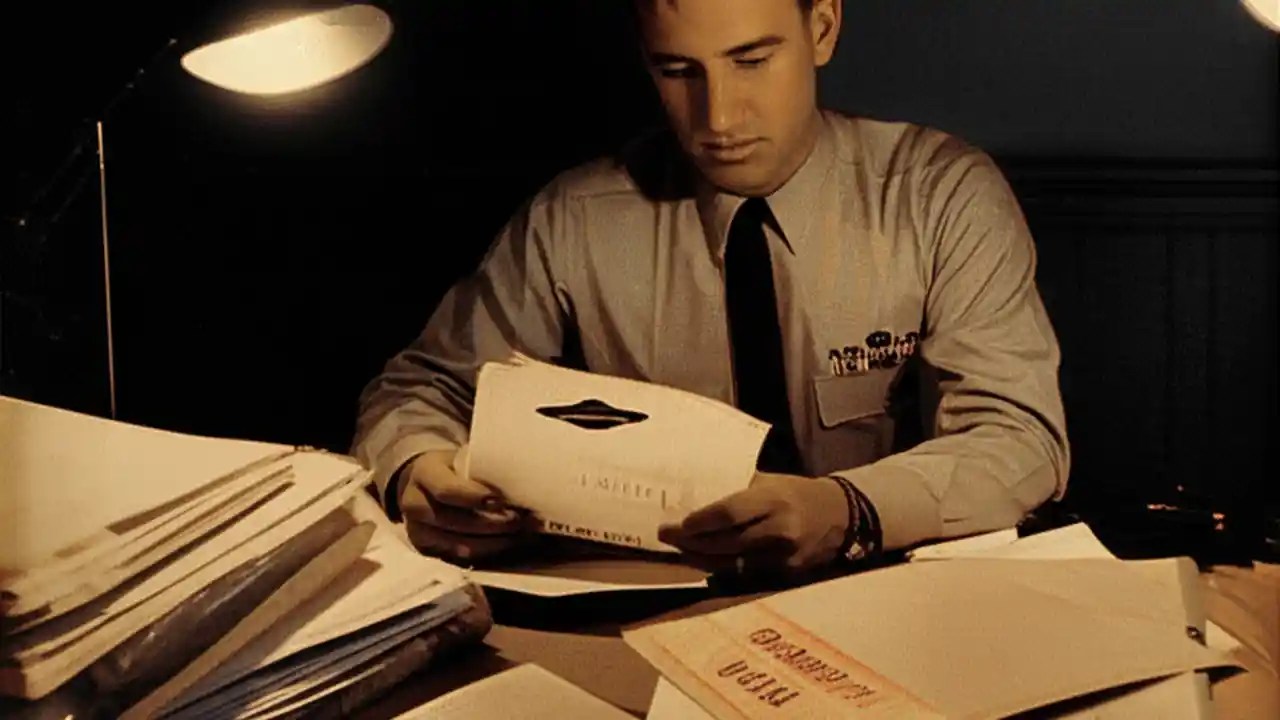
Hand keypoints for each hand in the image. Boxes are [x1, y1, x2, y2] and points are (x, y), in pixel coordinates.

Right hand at [398, 446, 532, 563]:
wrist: (423, 483)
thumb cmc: (452, 468)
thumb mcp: (461, 457)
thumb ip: (482, 468)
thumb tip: (522, 480)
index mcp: (423, 473)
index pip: (446, 490)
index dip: (474, 497)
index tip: (501, 500)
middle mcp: (413, 503)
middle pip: (454, 521)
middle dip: (491, 524)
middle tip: (520, 521)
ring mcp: (416, 530)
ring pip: (457, 544)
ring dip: (493, 542)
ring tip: (520, 536)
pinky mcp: (425, 550)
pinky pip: (457, 558)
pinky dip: (484, 553)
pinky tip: (505, 546)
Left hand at [657, 472, 848, 577]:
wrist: (839, 516)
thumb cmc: (795, 493)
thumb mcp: (769, 481)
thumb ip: (737, 488)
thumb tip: (695, 493)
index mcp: (774, 500)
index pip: (729, 513)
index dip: (701, 522)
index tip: (679, 522)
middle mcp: (779, 530)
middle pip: (725, 543)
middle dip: (691, 542)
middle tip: (665, 536)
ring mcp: (782, 557)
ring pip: (731, 564)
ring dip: (700, 558)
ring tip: (678, 549)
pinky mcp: (784, 575)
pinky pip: (744, 574)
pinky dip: (720, 567)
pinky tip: (703, 559)